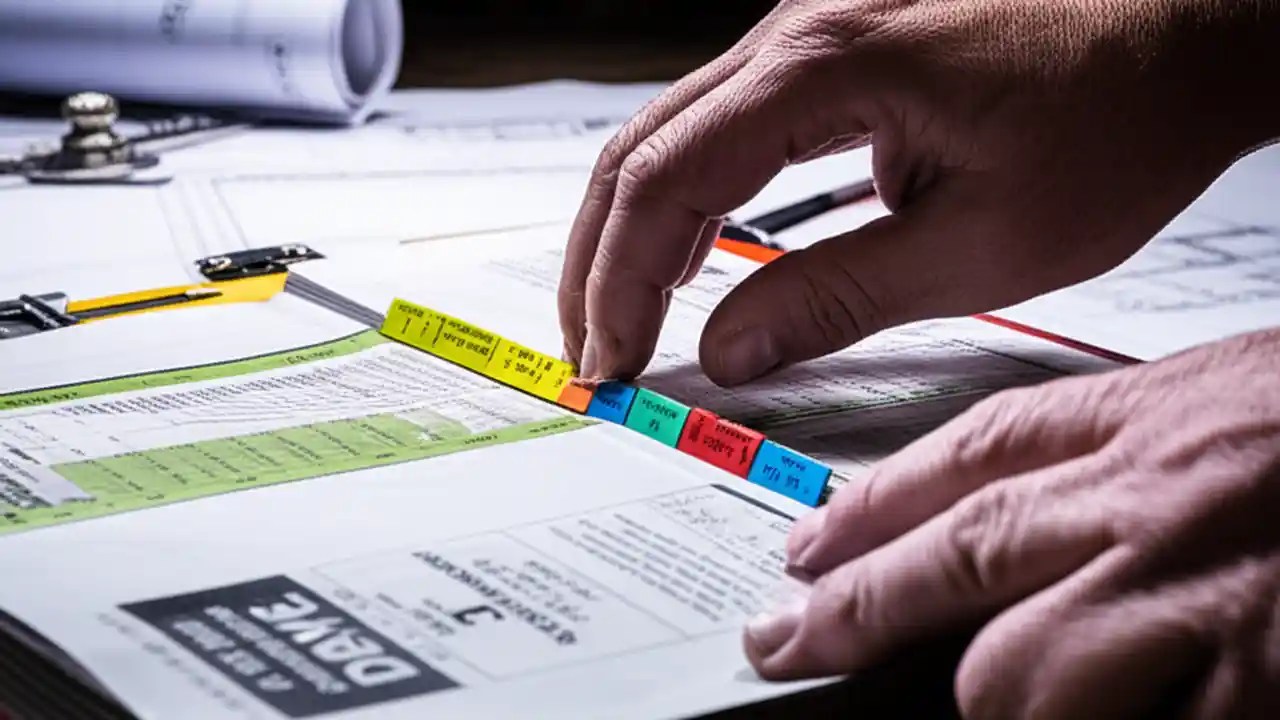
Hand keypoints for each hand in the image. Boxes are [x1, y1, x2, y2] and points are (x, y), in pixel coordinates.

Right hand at [557, 0, 1279, 381]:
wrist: (1191, 27)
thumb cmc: (1117, 115)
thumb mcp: (980, 242)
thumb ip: (836, 299)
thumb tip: (729, 351)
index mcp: (826, 65)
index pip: (665, 179)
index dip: (618, 282)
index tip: (612, 364)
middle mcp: (798, 30)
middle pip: (639, 147)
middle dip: (599, 260)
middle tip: (593, 352)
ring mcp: (809, 33)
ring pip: (669, 132)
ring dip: (633, 231)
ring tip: (621, 321)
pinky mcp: (832, 53)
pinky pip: (722, 124)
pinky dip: (688, 200)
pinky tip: (687, 258)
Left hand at [743, 328, 1279, 718]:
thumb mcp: (1234, 403)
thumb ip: (1130, 450)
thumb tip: (1021, 510)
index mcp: (1158, 418)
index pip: (972, 451)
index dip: (873, 499)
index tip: (807, 541)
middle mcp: (1159, 504)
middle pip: (958, 557)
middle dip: (856, 608)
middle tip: (783, 641)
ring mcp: (1203, 602)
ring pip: (1019, 676)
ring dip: (995, 698)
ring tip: (985, 700)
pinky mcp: (1253, 686)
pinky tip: (1118, 711)